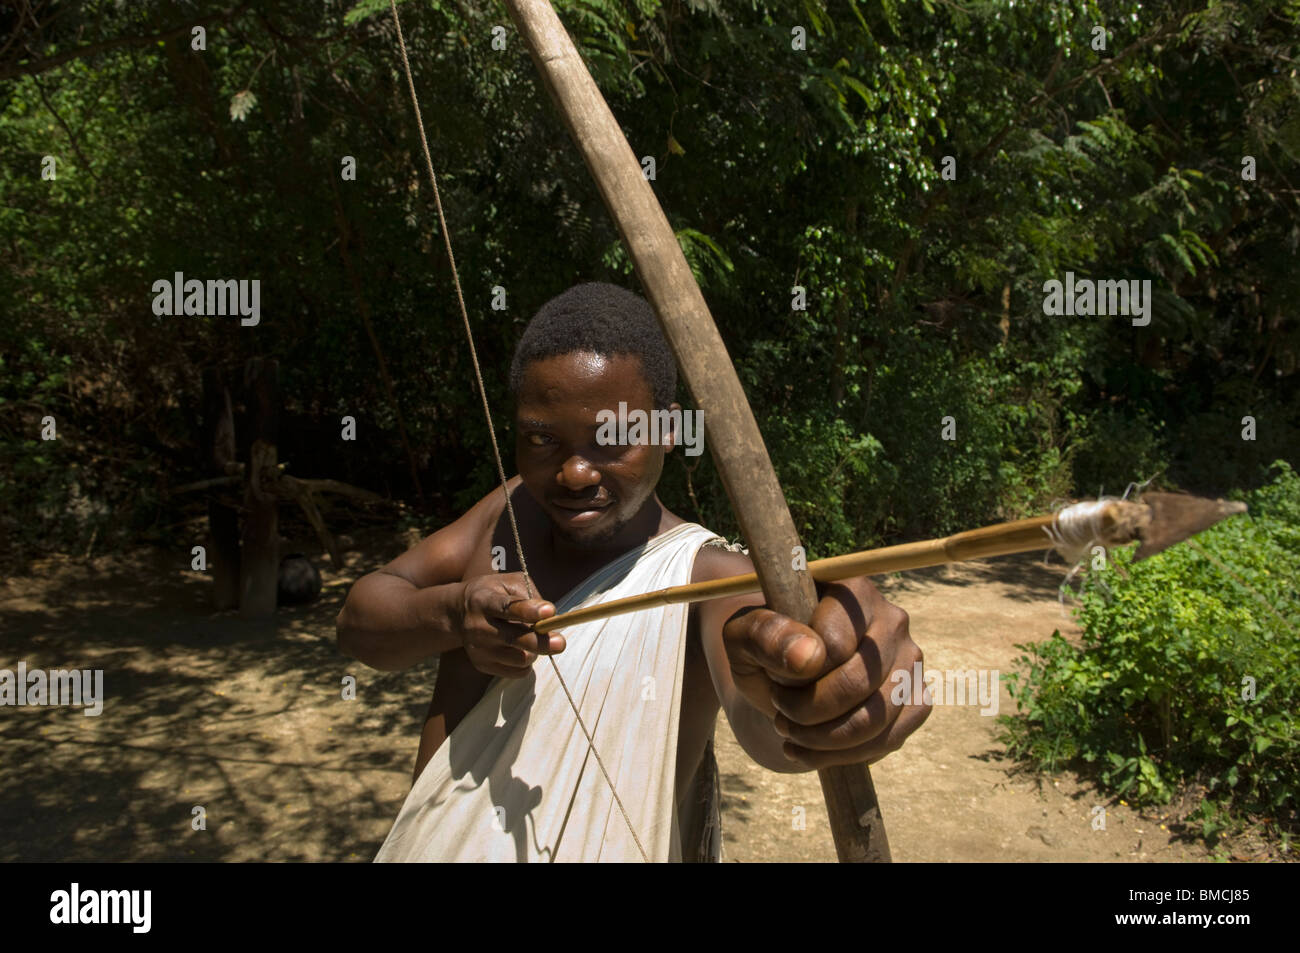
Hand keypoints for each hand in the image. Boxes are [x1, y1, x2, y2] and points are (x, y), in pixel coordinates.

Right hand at [458, 572, 561, 677]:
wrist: (460, 611)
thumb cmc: (494, 594)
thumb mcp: (508, 583)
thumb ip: (530, 595)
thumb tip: (550, 617)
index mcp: (484, 600)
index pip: (507, 608)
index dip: (529, 611)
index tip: (550, 612)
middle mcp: (477, 626)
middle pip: (514, 639)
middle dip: (541, 642)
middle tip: (560, 643)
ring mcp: (478, 648)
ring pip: (520, 658)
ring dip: (535, 650)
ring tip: (533, 638)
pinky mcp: (482, 664)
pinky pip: (517, 671)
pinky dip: (528, 663)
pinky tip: (523, 649)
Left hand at [722, 575, 930, 768]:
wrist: (781, 679)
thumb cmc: (763, 650)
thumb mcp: (742, 636)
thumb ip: (764, 633)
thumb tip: (809, 655)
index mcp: (853, 589)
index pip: (834, 644)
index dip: (797, 673)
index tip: (774, 678)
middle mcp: (892, 620)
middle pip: (857, 682)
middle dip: (807, 710)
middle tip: (779, 710)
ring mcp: (910, 661)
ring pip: (876, 718)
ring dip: (822, 737)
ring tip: (789, 730)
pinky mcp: (916, 700)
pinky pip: (890, 739)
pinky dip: (844, 755)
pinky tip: (809, 750)